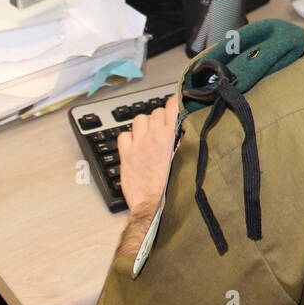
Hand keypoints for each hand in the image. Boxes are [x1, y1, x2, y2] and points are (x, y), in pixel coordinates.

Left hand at [116, 94, 179, 215]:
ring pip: (139, 119)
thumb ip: (179, 143)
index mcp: (169, 138)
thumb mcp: (180, 161)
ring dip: (144, 124)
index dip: (173, 102)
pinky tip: (133, 144)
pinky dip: (128, 137)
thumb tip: (179, 130)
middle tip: (161, 126)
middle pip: (155, 112)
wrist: (151, 203)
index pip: (171, 108)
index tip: (175, 101)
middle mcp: (152, 138)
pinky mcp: (125, 153)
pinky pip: (123, 134)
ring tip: (147, 134)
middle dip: (159, 117)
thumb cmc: (168, 187)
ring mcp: (137, 144)